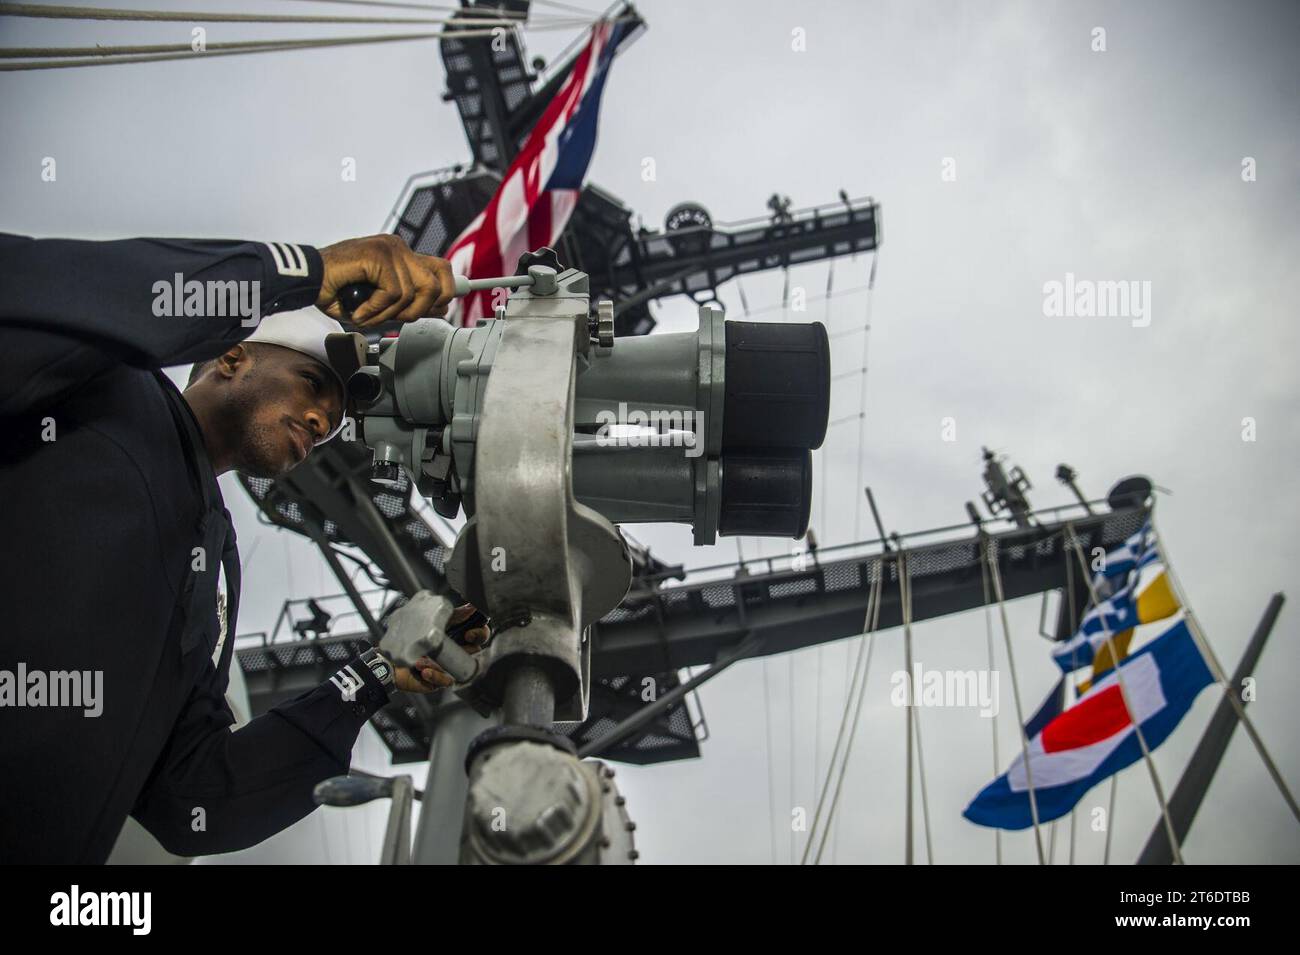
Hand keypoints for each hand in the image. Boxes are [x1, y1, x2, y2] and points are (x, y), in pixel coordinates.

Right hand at [316, 233, 454, 327]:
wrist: (308, 280)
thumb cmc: (338, 290)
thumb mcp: (381, 300)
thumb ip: (407, 302)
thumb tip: (438, 309)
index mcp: (401, 255)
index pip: (441, 269)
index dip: (445, 294)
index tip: (438, 310)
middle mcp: (398, 247)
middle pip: (437, 283)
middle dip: (421, 310)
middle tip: (397, 319)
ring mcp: (389, 249)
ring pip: (414, 293)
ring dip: (390, 314)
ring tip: (368, 316)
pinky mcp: (379, 256)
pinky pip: (393, 294)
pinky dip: (376, 310)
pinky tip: (360, 311)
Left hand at [393, 603, 490, 692]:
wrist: (393, 657)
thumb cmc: (415, 638)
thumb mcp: (434, 623)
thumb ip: (454, 615)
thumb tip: (471, 606)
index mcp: (459, 638)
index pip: (479, 636)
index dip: (480, 634)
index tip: (470, 634)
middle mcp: (457, 654)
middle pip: (475, 653)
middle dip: (470, 650)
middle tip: (459, 644)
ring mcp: (450, 668)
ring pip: (458, 669)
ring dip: (442, 664)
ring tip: (424, 660)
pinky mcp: (439, 680)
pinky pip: (444, 681)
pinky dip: (435, 676)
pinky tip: (424, 670)